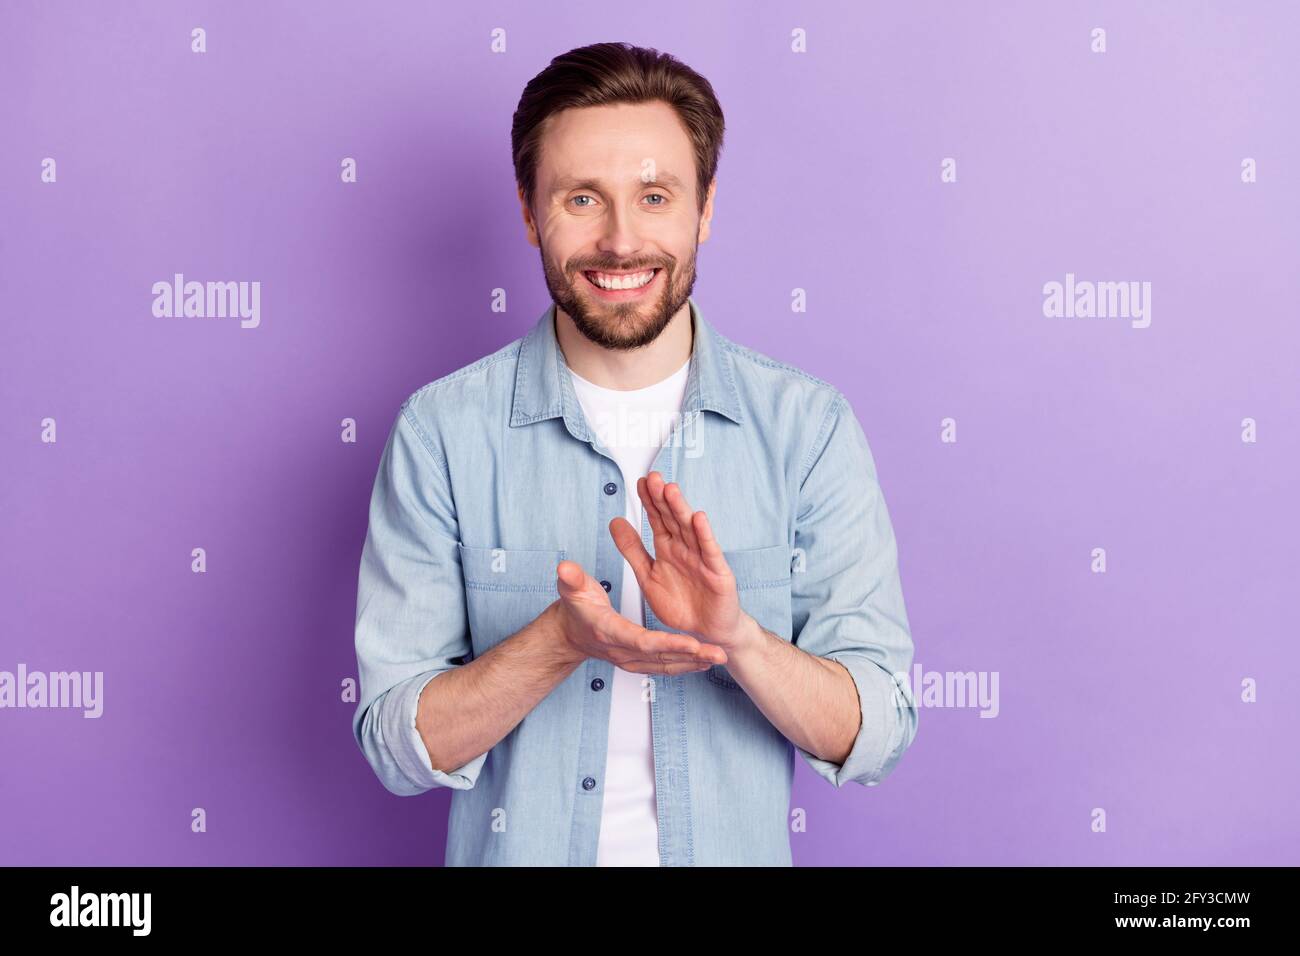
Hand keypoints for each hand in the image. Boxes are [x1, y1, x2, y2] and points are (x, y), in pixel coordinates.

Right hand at [549, 559, 726, 675]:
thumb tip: (565, 568)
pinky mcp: (637, 661)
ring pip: (665, 665)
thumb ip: (571, 578)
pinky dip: (685, 664)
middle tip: (717, 653)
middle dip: (691, 656)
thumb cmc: (575, 608)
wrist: (570, 633)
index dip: (667, 643)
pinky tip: (703, 660)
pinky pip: (664, 666)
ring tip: (718, 657)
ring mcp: (630, 659)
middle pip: (660, 657)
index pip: (641, 641)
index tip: (691, 642)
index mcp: (609, 631)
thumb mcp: (571, 588)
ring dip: (693, 663)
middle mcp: (622, 650)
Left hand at [609, 471, 754, 651]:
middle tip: (653, 478)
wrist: (705, 632)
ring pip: (690, 530)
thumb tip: (615, 522)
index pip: (657, 519)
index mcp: (667, 548)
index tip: (639, 483)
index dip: (649, 501)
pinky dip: (705, 535)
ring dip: (681, 509)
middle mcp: (685, 549)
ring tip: (671, 490)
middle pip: (673, 519)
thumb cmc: (680, 604)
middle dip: (663, 499)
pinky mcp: (717, 573)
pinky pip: (709, 552)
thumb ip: (632, 549)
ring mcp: (702, 559)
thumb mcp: (647, 575)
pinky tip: (699, 518)